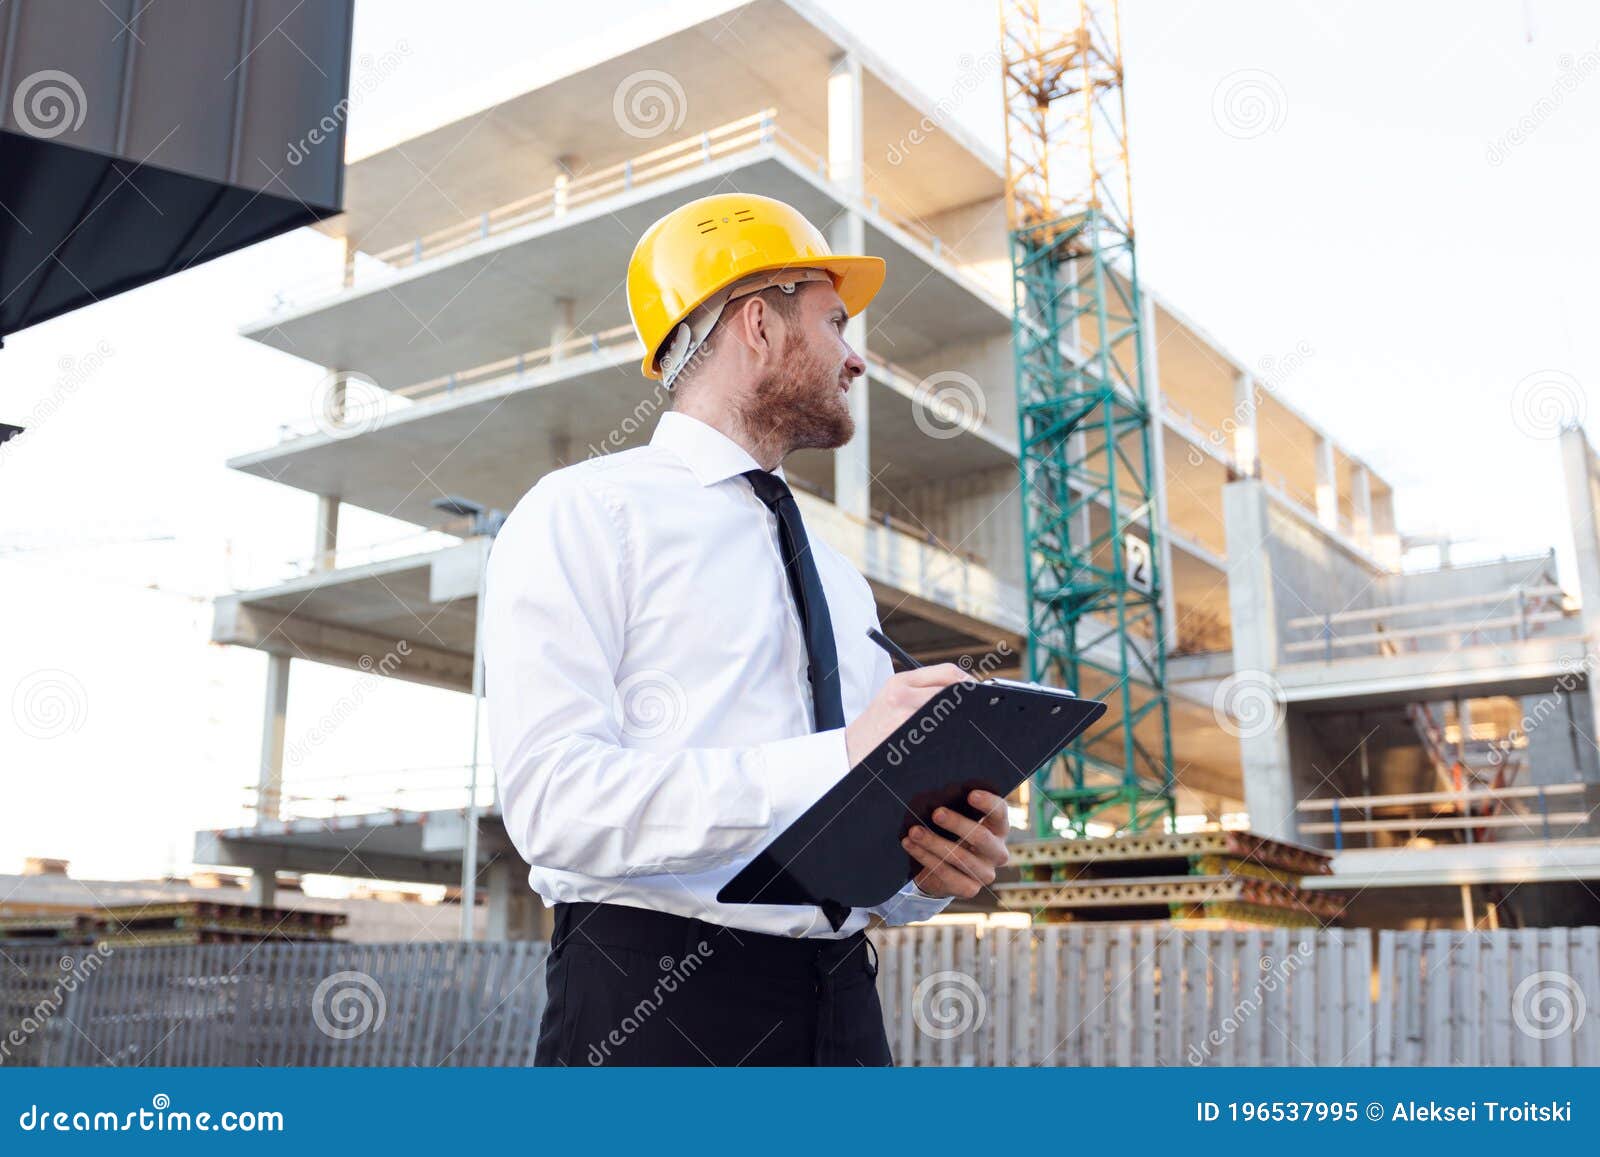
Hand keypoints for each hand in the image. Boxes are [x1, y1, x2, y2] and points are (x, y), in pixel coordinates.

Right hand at [844, 663, 968, 766]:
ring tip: (961, 728)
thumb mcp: (892, 697)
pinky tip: (948, 741)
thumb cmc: (876, 726)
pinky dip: (949, 736)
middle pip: (952, 692)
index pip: (947, 672)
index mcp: (900, 681)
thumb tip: (963, 688)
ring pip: (950, 713)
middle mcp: (903, 695)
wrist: (849, 751)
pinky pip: (941, 734)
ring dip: (960, 720)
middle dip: (968, 702)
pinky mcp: (908, 738)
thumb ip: (921, 689)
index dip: (967, 681)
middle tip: (977, 712)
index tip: (976, 691)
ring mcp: (905, 717)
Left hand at [901, 789, 1010, 899]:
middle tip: (936, 813)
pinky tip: (910, 845)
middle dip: (957, 823)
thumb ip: (955, 807)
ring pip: (960, 856)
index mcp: (999, 829)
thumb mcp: (956, 820)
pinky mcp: (969, 889)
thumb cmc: (951, 835)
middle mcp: (998, 852)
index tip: (970, 794)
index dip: (988, 803)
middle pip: (981, 836)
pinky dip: (924, 857)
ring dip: (933, 842)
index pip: (999, 813)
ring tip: (914, 831)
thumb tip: (940, 793)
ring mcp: (986, 873)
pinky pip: (946, 873)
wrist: (942, 871)